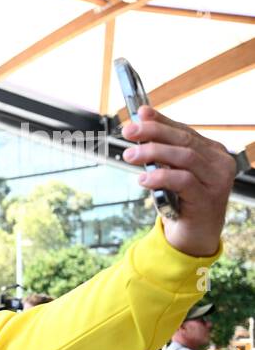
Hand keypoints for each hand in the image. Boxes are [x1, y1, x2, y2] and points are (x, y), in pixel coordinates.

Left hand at [123, 107, 235, 256]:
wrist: (194, 236)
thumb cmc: (181, 201)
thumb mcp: (171, 172)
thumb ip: (161, 150)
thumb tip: (141, 121)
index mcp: (212, 152)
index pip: (184, 131)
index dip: (161, 121)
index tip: (140, 114)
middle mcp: (219, 162)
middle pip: (184, 140)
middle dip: (154, 132)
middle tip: (129, 131)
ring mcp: (217, 180)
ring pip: (185, 156)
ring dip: (154, 153)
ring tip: (130, 155)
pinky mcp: (208, 198)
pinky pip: (183, 180)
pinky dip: (161, 177)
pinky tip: (143, 179)